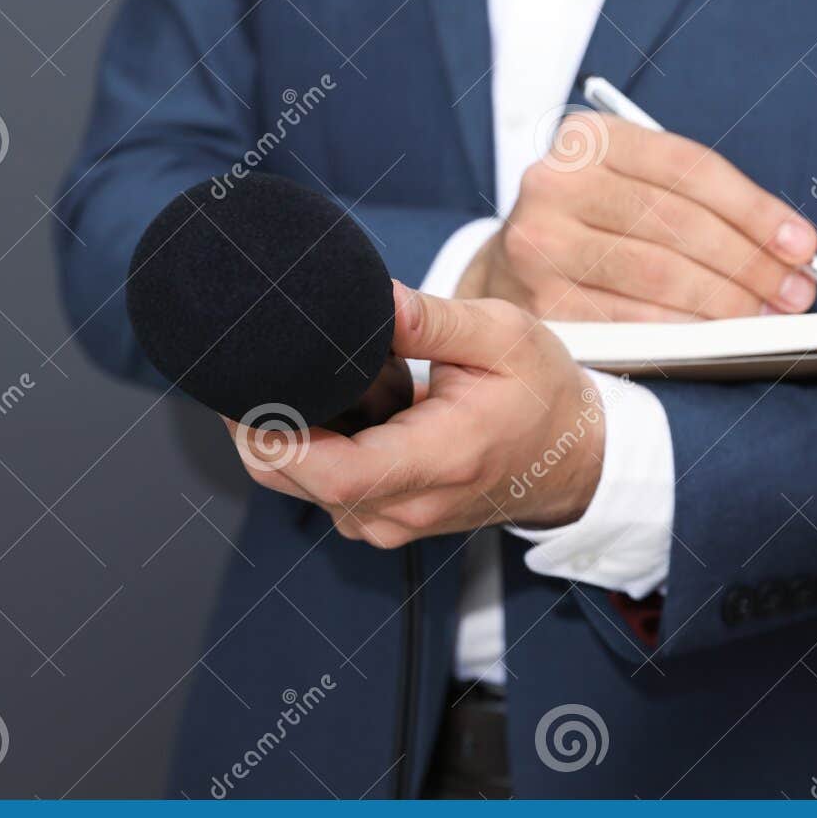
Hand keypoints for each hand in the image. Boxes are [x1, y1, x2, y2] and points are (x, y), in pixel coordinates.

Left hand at [225, 281, 603, 547]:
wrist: (572, 460)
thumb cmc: (542, 397)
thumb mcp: (501, 337)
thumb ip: (430, 319)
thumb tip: (370, 295)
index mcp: (441, 460)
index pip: (336, 472)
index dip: (275, 434)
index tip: (244, 389)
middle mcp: (405, 507)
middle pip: (295, 477)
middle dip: (262, 417)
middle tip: (266, 354)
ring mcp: (388, 522)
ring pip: (298, 483)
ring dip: (294, 427)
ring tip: (346, 377)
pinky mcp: (378, 520)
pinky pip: (318, 487)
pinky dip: (313, 444)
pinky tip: (351, 404)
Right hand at [457, 110, 816, 319]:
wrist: (507, 269)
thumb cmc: (595, 223)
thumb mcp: (633, 183)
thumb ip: (700, 201)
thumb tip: (790, 250)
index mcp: (588, 137)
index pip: (687, 168)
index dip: (753, 208)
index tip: (803, 243)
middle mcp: (554, 183)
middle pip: (676, 223)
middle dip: (749, 262)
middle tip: (796, 292)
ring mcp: (539, 245)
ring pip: (657, 274)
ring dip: (725, 302)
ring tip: (767, 316)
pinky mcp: (539, 303)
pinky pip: (630, 320)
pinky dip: (683, 332)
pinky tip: (716, 338)